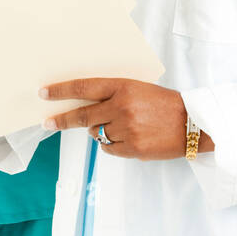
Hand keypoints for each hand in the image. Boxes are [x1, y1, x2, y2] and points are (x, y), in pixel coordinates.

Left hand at [38, 78, 191, 159]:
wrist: (193, 123)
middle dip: (62, 120)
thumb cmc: (164, 104)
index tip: (44, 93)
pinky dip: (113, 145)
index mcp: (123, 87)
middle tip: (47, 122)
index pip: (84, 87)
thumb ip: (113, 95)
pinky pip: (109, 149)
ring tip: (122, 127)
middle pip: (82, 116)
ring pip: (97, 134)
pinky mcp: (132, 148)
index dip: (61, 90)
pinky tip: (130, 138)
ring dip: (101, 131)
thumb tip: (86, 107)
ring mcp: (126, 129)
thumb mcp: (139, 89)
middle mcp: (121, 107)